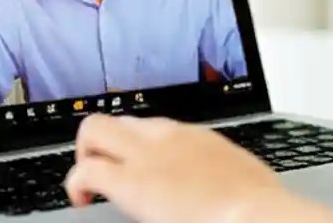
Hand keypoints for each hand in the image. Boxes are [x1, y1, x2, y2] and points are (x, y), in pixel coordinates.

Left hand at [64, 114, 332, 222]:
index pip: (149, 127)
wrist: (256, 213)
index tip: (136, 166)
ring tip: (90, 187)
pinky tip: (82, 201)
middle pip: (115, 119)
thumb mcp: (236, 174)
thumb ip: (215, 170)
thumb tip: (215, 184)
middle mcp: (165, 135)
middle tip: (102, 172)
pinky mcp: (130, 181)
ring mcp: (146, 154)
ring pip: (94, 130)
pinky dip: (76, 185)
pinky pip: (86, 171)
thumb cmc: (256, 203)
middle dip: (98, 144)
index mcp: (193, 135)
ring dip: (86, 156)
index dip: (133, 147)